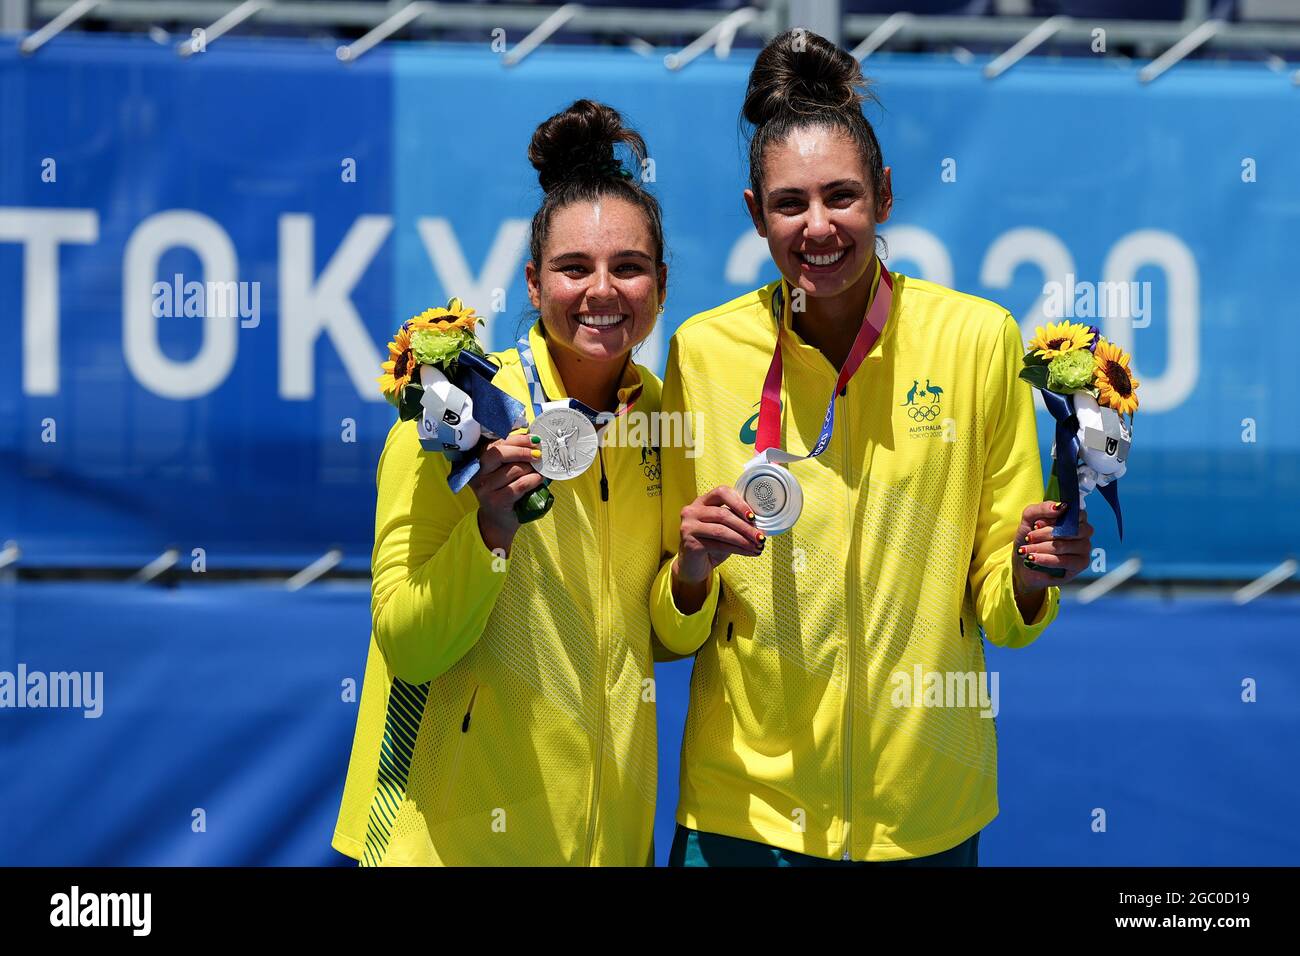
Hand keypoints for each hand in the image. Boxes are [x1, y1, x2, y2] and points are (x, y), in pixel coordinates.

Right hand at [467, 432, 546, 553]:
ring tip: (538, 470)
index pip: (496, 444)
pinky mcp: (496, 501)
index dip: (517, 439)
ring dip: (530, 468)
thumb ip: (513, 456)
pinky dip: (532, 480)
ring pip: (512, 470)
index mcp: (478, 462)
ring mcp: (485, 489)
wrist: (498, 520)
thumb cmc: (504, 492)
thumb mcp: (504, 471)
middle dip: (522, 451)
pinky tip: (538, 479)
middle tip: (537, 454)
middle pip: (499, 454)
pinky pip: (519, 486)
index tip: (534, 439)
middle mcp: (478, 474)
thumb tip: (534, 440)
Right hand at [672, 487, 763, 614]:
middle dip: (745, 527)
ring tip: (758, 546)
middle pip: (723, 514)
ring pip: (721, 530)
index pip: (721, 492)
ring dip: (743, 539)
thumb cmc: (712, 544)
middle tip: (761, 537)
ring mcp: (688, 527)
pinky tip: (749, 552)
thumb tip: (759, 525)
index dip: (739, 503)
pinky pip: (718, 545)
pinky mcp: (689, 543)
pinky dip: (738, 549)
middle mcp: (692, 511)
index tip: (753, 517)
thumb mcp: (724, 528)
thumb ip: (736, 521)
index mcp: (702, 501)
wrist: (694, 566)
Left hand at [1012, 501, 1094, 591]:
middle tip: (1029, 537)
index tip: (1036, 524)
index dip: (1054, 519)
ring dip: (1040, 547)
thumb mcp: (1030, 518)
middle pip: (1069, 530)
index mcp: (1074, 517)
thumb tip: (1060, 507)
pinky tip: (1033, 558)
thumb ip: (1043, 508)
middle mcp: (1084, 532)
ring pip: (1063, 545)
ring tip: (1026, 550)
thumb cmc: (1030, 538)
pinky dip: (1045, 559)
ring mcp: (1084, 548)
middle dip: (1045, 534)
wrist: (1023, 561)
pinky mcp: (1080, 564)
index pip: (1074, 513)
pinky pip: (1064, 561)